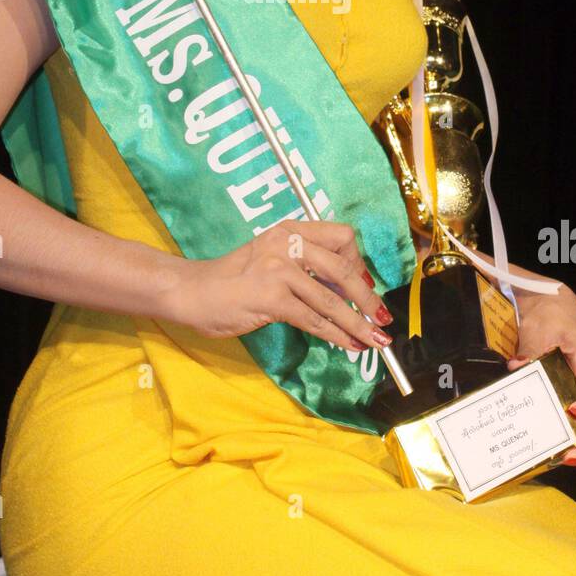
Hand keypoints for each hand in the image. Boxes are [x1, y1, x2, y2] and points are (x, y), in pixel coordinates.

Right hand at [159, 220, 395, 353]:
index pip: (341, 236)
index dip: (358, 262)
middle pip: (344, 268)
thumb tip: (347, 292)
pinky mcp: (271, 296)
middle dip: (369, 299)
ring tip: (374, 340)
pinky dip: (337, 335)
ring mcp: (279, 268)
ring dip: (358, 324)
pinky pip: (314, 319)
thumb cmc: (232, 280)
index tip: (364, 286)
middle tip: (383, 319)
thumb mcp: (271, 259)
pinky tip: (349, 346)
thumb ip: (305, 267)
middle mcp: (287, 242)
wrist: (191, 292)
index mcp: (290, 229)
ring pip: (332, 299)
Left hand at [505, 285, 575, 469]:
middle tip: (569, 457)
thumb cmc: (552, 318)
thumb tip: (517, 367)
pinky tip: (540, 451)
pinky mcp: (562, 404)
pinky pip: (568, 429)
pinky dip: (559, 444)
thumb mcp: (542, 328)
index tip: (573, 409)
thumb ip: (531, 349)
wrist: (548, 310)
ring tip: (555, 460)